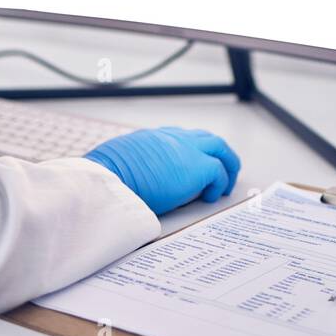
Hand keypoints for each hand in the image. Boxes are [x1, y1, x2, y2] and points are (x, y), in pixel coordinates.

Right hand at [85, 127, 240, 215]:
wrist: (111, 178)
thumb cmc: (108, 176)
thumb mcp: (119, 161)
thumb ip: (131, 161)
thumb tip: (127, 175)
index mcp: (154, 137)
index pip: (181, 137)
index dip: (191, 148)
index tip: (192, 159)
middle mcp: (174, 138)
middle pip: (206, 138)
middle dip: (218, 152)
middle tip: (222, 168)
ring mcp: (188, 150)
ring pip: (220, 148)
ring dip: (227, 164)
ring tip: (227, 184)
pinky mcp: (200, 167)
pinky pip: (219, 173)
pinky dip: (219, 184)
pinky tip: (211, 198)